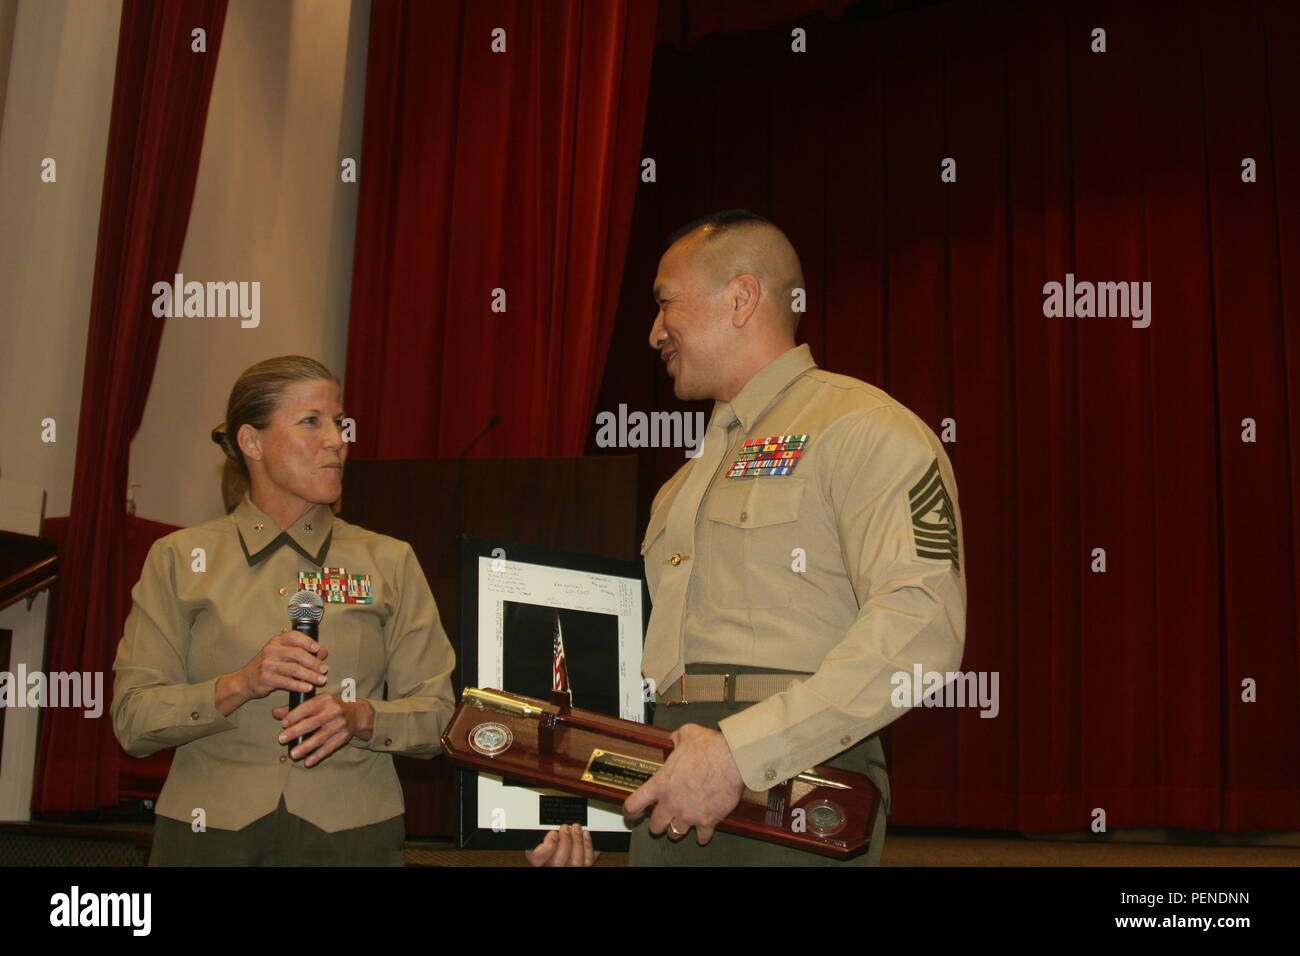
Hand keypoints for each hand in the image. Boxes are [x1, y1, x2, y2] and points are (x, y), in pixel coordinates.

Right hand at [218, 628, 328, 712]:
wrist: (245, 680)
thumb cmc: (268, 666)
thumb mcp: (283, 655)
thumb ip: (303, 652)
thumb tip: (323, 651)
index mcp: (276, 641)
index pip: (294, 636)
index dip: (308, 641)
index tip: (319, 649)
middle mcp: (271, 650)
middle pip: (298, 654)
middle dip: (314, 662)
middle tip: (324, 669)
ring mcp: (267, 664)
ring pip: (294, 669)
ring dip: (310, 675)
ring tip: (321, 680)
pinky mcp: (266, 678)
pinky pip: (287, 682)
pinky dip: (300, 685)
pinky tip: (308, 687)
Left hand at [273, 694, 373, 766]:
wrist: (357, 713)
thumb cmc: (331, 707)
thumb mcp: (316, 702)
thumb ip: (296, 708)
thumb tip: (275, 713)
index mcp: (325, 700)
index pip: (307, 707)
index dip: (294, 715)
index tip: (283, 724)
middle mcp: (334, 711)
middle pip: (312, 723)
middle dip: (295, 732)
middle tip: (281, 739)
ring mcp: (340, 725)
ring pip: (320, 738)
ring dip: (305, 747)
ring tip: (293, 754)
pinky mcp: (344, 737)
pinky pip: (329, 748)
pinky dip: (318, 756)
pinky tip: (308, 762)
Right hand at [525, 823, 597, 866]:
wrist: (564, 846)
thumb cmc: (553, 839)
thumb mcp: (541, 834)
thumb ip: (542, 830)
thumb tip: (546, 821)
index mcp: (539, 858)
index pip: (537, 858)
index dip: (546, 847)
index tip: (552, 833)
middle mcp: (553, 865)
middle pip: (558, 861)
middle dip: (564, 841)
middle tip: (565, 827)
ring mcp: (568, 867)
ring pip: (575, 862)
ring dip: (577, 841)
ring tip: (576, 828)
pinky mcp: (582, 866)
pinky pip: (587, 860)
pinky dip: (588, 845)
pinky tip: (585, 833)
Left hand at [622, 724, 744, 844]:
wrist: (733, 759)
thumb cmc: (710, 748)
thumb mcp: (686, 734)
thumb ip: (676, 739)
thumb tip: (675, 738)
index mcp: (661, 784)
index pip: (634, 804)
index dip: (629, 811)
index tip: (631, 813)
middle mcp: (671, 803)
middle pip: (655, 826)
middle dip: (657, 823)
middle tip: (662, 819)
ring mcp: (689, 815)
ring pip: (675, 834)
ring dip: (677, 829)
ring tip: (682, 823)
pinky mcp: (708, 821)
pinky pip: (702, 837)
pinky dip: (702, 835)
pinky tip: (703, 830)